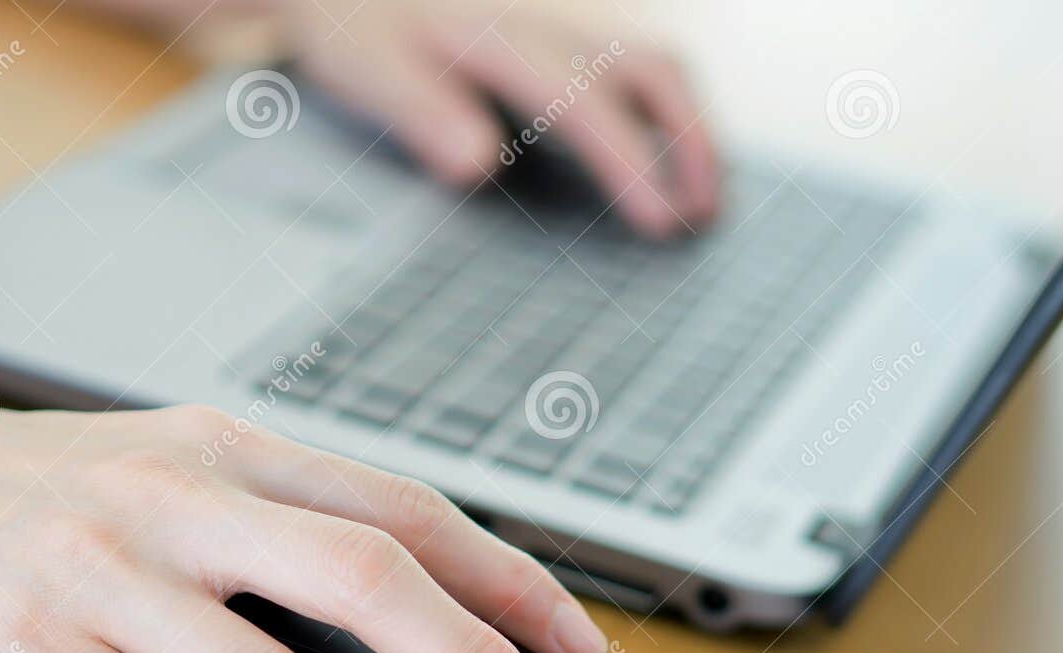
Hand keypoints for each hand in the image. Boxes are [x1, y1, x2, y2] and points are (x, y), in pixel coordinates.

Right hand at [0, 328, 607, 652]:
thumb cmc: (14, 486)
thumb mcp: (157, 470)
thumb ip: (266, 528)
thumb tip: (396, 623)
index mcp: (225, 448)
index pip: (400, 506)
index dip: (504, 576)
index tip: (579, 642)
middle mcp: (177, 496)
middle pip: (363, 575)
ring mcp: (102, 569)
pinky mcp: (30, 643)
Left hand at [272, 0, 717, 234]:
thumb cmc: (358, 28)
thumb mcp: (371, 73)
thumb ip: (423, 117)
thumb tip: (478, 165)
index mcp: (503, 38)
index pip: (584, 103)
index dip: (630, 162)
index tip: (661, 221)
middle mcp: (551, 21)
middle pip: (654, 70)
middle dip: (693, 144)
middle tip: (704, 218)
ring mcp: (567, 22)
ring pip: (658, 64)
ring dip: (691, 130)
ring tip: (704, 199)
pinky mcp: (569, 32)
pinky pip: (638, 66)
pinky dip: (669, 114)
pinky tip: (669, 159)